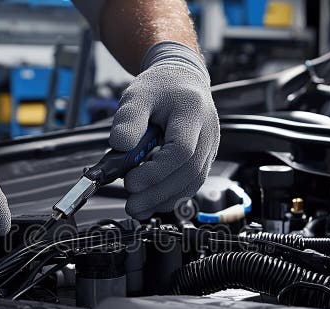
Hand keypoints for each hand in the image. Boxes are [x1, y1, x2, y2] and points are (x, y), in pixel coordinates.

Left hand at [110, 41, 219, 219]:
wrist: (181, 80)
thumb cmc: (161, 87)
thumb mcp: (137, 94)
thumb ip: (128, 118)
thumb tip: (120, 146)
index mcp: (193, 111)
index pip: (182, 151)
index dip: (156, 171)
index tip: (130, 180)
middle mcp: (208, 132)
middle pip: (189, 173)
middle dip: (158, 192)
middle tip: (131, 203)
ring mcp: (209, 148)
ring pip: (192, 183)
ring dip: (164, 199)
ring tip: (137, 206)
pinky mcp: (204, 159)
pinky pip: (191, 184)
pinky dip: (171, 197)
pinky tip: (151, 202)